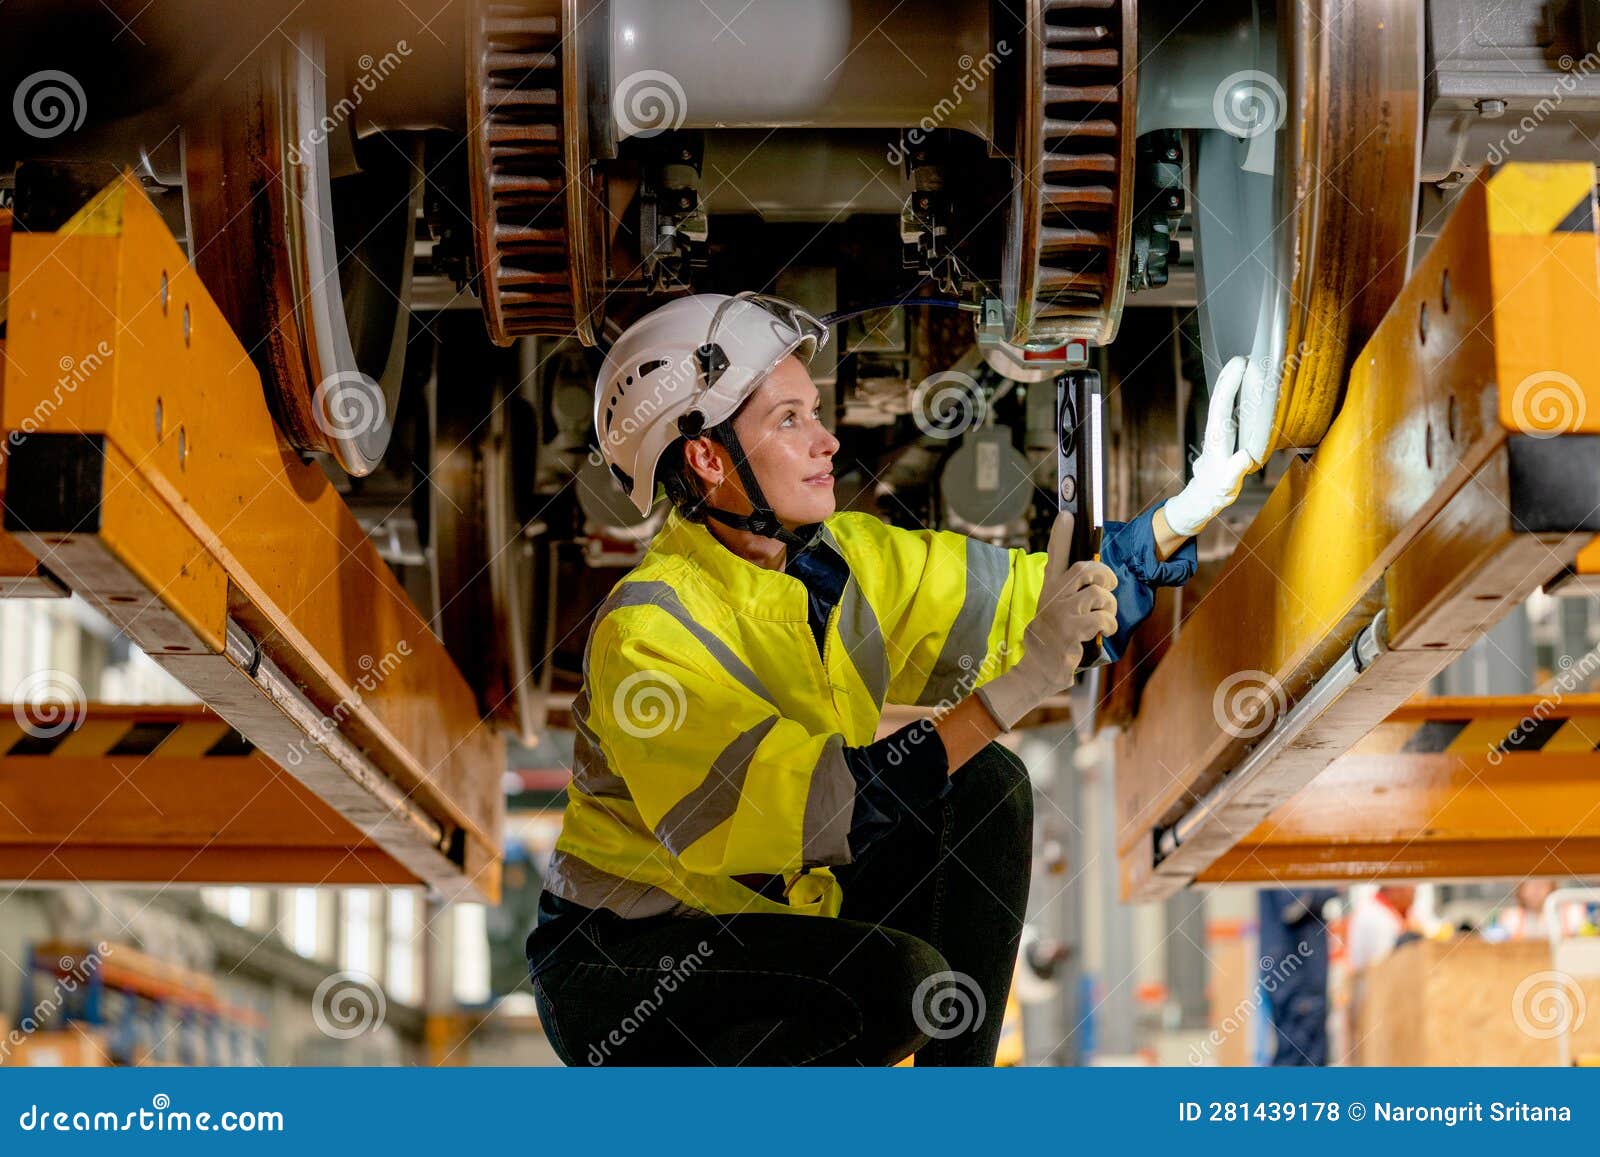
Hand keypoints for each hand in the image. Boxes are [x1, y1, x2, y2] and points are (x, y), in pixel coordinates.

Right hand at [975, 512, 1118, 730]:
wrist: (1036, 671)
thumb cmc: (1051, 641)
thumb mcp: (1054, 612)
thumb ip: (1069, 596)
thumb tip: (1097, 580)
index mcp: (1049, 590)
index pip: (1055, 556)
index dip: (1061, 534)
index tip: (1067, 515)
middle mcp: (1053, 597)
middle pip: (1086, 569)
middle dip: (1105, 576)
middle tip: (1108, 587)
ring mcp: (1060, 614)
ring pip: (1098, 594)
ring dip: (1110, 607)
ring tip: (1105, 619)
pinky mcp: (1070, 632)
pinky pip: (1102, 618)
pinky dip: (1108, 625)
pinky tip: (1102, 633)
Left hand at [1163, 355, 1257, 536]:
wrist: (1201, 499)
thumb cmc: (1213, 493)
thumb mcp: (1225, 486)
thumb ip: (1234, 471)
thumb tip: (1245, 456)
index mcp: (1217, 440)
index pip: (1222, 406)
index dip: (1230, 385)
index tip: (1239, 365)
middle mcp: (1216, 432)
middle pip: (1220, 399)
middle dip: (1229, 377)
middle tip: (1241, 357)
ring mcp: (1218, 433)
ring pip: (1222, 403)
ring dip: (1230, 384)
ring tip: (1241, 365)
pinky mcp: (1223, 436)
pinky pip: (1228, 411)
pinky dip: (1233, 396)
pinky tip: (1242, 389)